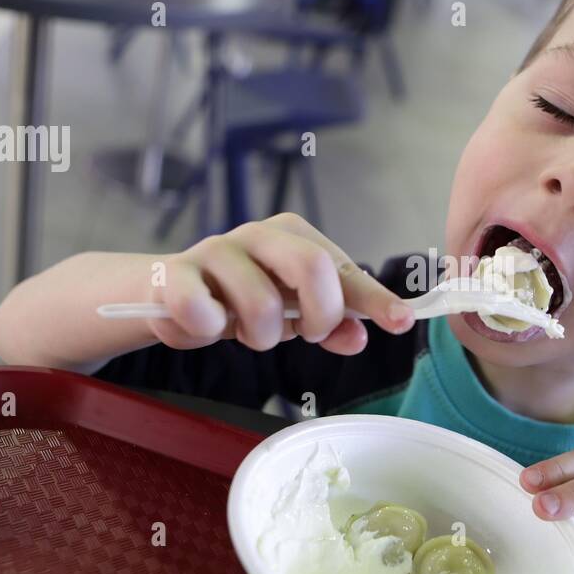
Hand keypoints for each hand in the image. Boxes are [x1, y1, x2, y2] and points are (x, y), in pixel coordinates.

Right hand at [146, 212, 413, 353]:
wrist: (171, 294)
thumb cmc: (241, 299)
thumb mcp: (293, 314)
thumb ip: (331, 324)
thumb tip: (360, 337)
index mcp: (294, 236)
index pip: (343, 268)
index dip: (374, 298)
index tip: (402, 321)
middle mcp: (259, 235)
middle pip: (312, 267)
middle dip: (320, 316)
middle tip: (307, 335)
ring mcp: (216, 251)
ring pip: (261, 305)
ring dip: (260, 338)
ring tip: (247, 333)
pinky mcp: (175, 276)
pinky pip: (202, 312)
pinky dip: (210, 330)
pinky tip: (208, 327)